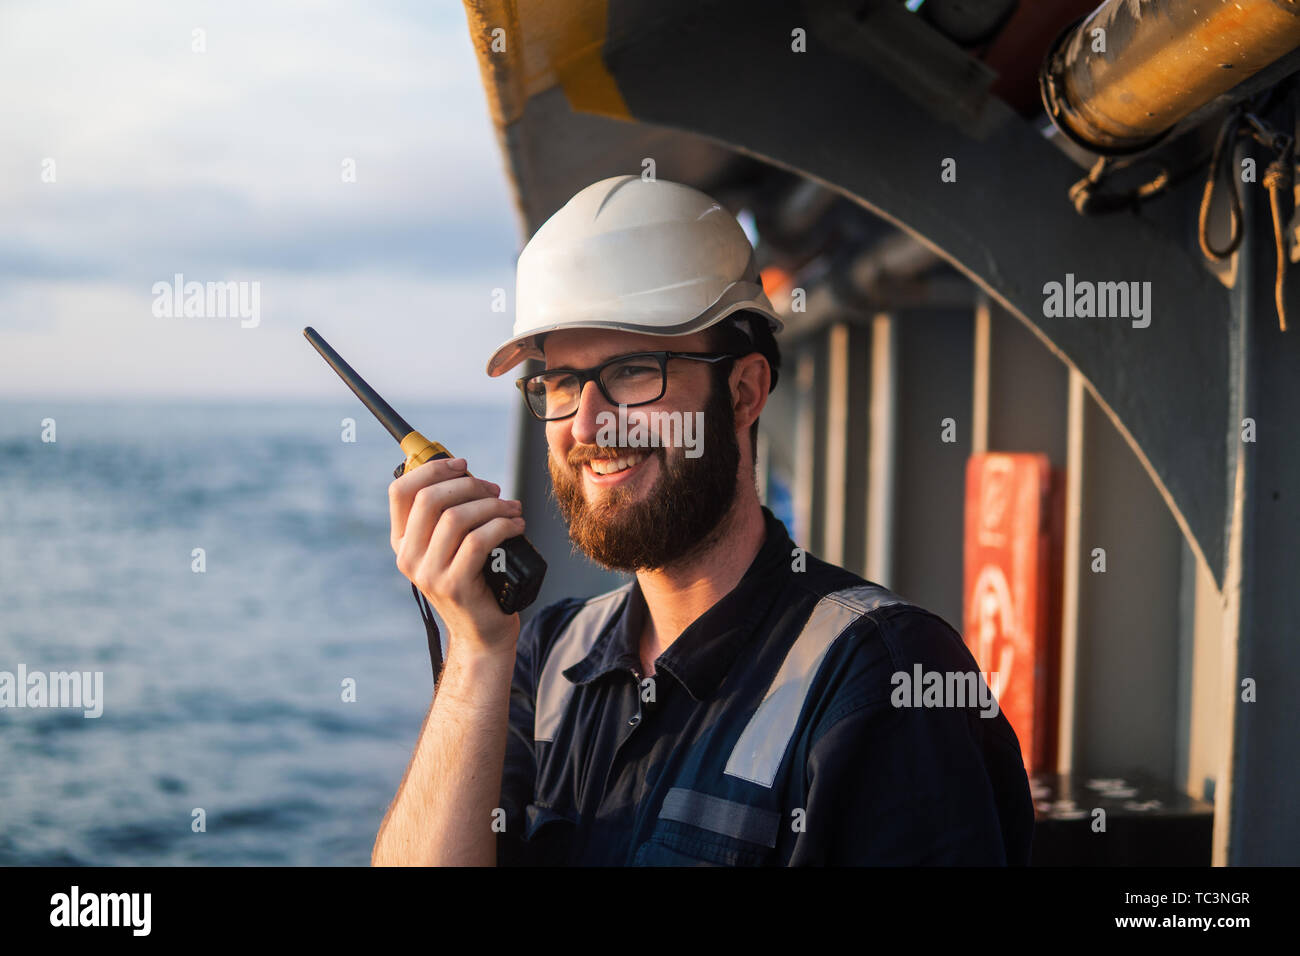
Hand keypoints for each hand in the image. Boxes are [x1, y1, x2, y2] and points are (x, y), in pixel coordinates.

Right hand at [388, 457, 524, 653]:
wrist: (482, 634)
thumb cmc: (474, 582)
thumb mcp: (451, 547)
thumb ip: (447, 514)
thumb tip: (464, 473)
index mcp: (402, 542)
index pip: (400, 492)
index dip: (431, 469)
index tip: (462, 465)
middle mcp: (408, 557)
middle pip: (429, 499)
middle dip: (469, 485)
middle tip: (495, 490)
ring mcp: (429, 574)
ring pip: (456, 518)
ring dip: (491, 505)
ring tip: (512, 509)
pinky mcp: (454, 585)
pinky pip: (478, 541)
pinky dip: (502, 525)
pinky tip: (517, 526)